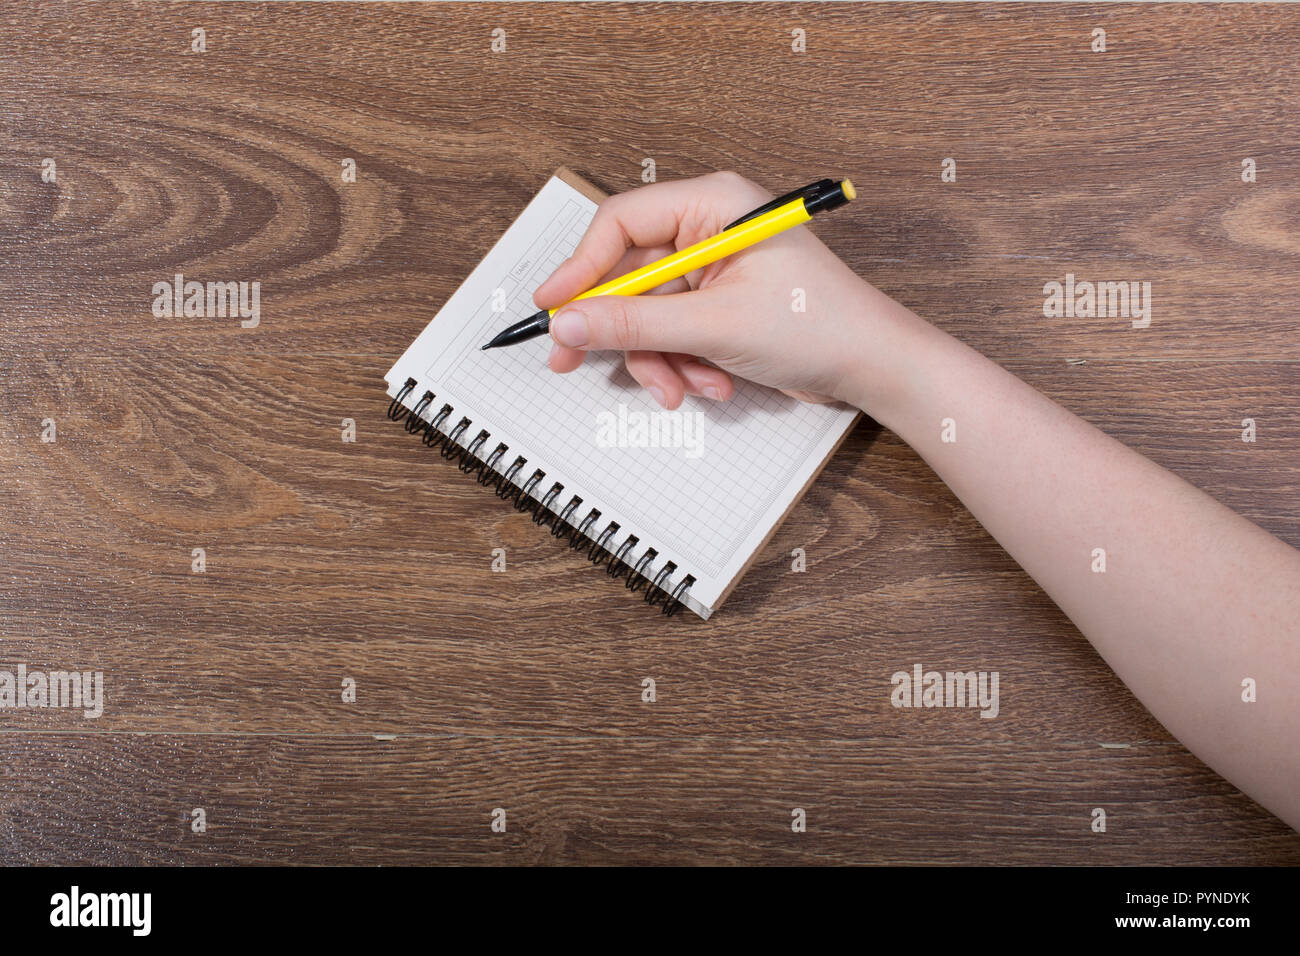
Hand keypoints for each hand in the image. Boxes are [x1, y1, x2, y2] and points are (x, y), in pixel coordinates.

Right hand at [534, 171, 896, 409]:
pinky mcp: (720, 304)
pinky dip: (682, 363)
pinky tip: (710, 384)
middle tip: (571, 363)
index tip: (552, 309)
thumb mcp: (713, 325)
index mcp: (713, 205)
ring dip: (658, 358)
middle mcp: (710, 229)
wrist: (872, 367)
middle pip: (629, 275)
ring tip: (683, 388)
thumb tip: (569, 323)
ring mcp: (715, 269)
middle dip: (620, 331)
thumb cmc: (818, 326)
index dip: (579, 268)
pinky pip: (672, 331)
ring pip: (648, 313)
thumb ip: (634, 322)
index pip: (621, 223)